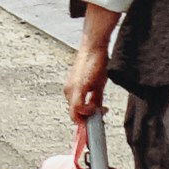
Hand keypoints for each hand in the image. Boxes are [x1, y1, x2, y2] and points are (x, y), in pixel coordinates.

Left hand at [64, 11, 114, 131]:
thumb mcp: (96, 86)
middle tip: (100, 113)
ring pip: (75, 113)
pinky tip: (96, 107)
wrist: (94, 48)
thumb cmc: (95, 64)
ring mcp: (71, 89)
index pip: (74, 113)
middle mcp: (68, 91)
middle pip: (74, 115)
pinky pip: (78, 107)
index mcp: (71, 91)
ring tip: (100, 108)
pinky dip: (87, 111)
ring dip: (89, 115)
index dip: (85, 120)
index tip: (95, 120)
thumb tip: (98, 112)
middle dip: (88, 119)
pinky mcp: (78, 86)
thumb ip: (95, 100)